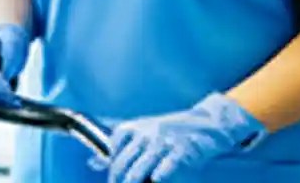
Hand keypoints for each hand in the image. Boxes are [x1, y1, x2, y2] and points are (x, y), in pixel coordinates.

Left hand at [90, 93, 265, 182]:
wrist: (206, 123)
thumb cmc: (170, 131)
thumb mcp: (142, 134)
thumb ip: (120, 148)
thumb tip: (93, 163)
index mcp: (133, 128)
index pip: (114, 152)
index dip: (111, 171)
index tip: (113, 181)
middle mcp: (145, 133)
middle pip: (124, 164)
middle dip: (119, 181)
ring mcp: (163, 141)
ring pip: (140, 169)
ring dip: (133, 182)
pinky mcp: (182, 150)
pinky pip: (165, 167)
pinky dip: (160, 176)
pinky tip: (156, 180)